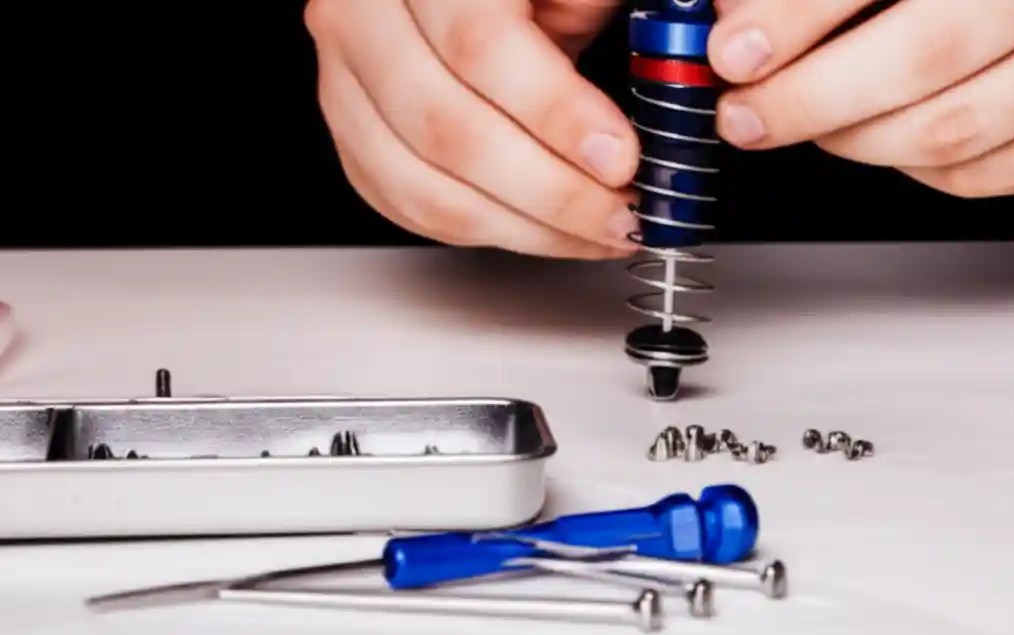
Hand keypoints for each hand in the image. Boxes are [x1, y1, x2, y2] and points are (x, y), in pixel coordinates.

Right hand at [304, 0, 640, 258]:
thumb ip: (597, 2)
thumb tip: (669, 69)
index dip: (556, 115)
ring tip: (595, 232)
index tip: (621, 159)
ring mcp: (345, 75)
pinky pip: (406, 205)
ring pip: (422, 185)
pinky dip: (484, 230)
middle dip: (551, 193)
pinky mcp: (350, 127)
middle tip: (622, 214)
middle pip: (447, 129)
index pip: (481, 45)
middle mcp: (363, 12)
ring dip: (524, 227)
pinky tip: (544, 228)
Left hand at [707, 0, 1013, 196]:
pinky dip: (915, 165)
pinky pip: (986, 175)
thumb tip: (754, 13)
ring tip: (805, 120)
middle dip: (809, 98)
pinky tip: (887, 135)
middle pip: (922, 61)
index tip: (736, 47)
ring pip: (948, 133)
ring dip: (852, 139)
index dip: (800, 17)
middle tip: (748, 111)